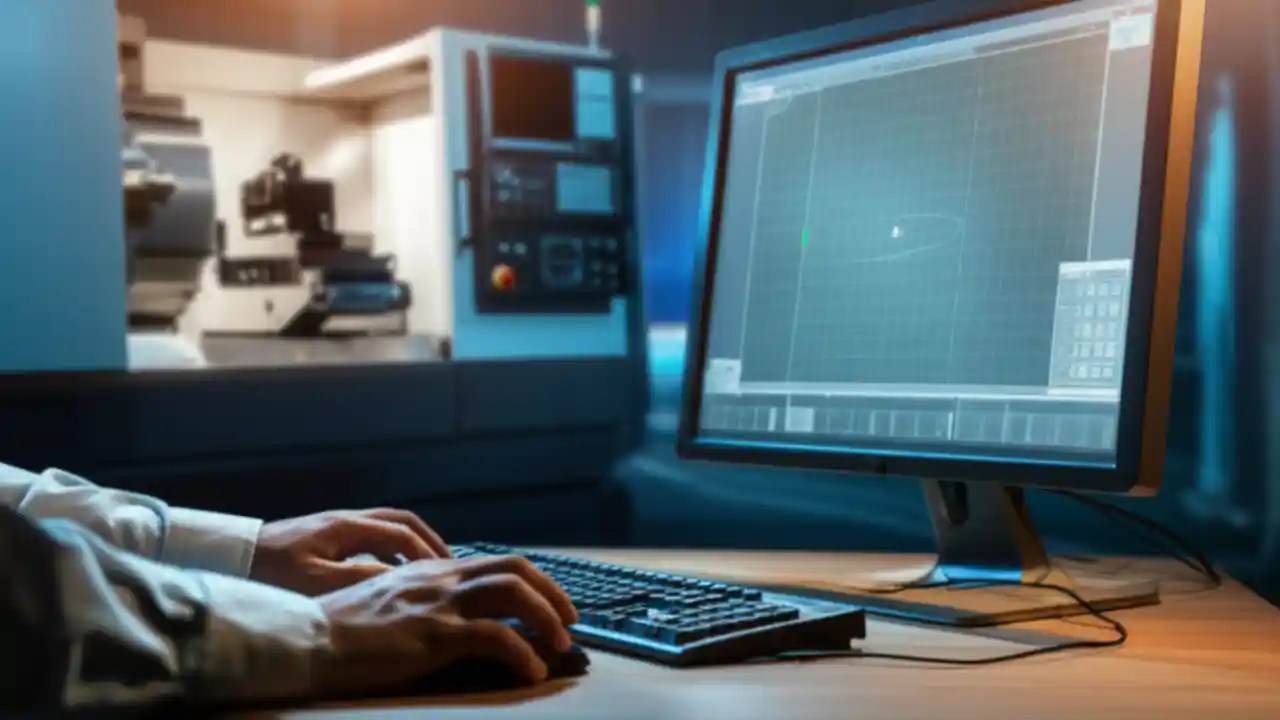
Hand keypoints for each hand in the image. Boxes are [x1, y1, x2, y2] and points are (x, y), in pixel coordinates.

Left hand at [250, 509, 450, 595]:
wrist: (231, 556)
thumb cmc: (270, 571)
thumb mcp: (314, 580)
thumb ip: (357, 577)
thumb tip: (398, 579)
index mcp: (347, 526)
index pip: (402, 534)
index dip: (427, 554)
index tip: (447, 574)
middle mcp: (347, 518)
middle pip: (401, 521)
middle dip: (429, 541)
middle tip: (450, 566)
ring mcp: (337, 525)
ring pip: (388, 526)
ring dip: (413, 544)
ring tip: (430, 568)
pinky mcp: (327, 536)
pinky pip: (374, 536)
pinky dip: (394, 549)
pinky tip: (395, 572)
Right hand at [314, 554, 579, 695]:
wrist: (308, 640)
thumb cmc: (342, 629)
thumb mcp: (391, 601)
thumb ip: (426, 599)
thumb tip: (458, 615)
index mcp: (433, 570)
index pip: (497, 561)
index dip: (532, 580)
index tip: (550, 602)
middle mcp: (440, 577)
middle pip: (514, 568)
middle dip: (551, 593)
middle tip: (569, 620)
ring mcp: (438, 604)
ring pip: (511, 593)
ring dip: (545, 617)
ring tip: (559, 644)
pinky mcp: (433, 634)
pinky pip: (493, 637)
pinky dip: (521, 653)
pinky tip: (531, 671)